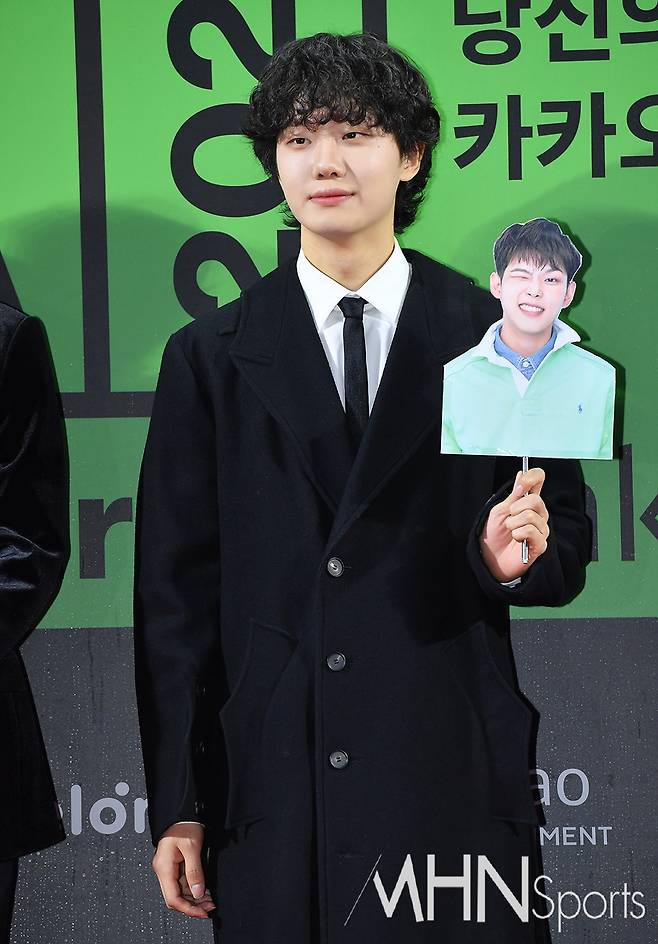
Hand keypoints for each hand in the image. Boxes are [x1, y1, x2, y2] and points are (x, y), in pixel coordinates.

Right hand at [152, 823, 215, 918]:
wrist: (181, 811)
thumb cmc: (184, 824)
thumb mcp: (192, 848)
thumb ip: (194, 872)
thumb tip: (198, 892)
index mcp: (164, 867)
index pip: (173, 899)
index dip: (188, 909)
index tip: (203, 912)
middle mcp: (163, 869)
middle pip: (176, 897)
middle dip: (193, 904)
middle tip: (210, 906)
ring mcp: (167, 867)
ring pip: (179, 891)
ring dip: (194, 897)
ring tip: (209, 899)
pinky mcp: (173, 864)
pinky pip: (181, 882)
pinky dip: (193, 888)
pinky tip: (203, 890)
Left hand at [480, 467, 549, 581]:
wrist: (490, 559)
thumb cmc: (494, 535)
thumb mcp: (500, 512)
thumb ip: (513, 496)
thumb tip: (521, 475)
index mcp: (529, 503)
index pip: (539, 480)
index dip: (533, 477)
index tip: (522, 482)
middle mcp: (539, 514)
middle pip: (536, 500)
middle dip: (515, 509)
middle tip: (508, 519)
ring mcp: (542, 530)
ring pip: (531, 516)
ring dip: (513, 524)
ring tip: (510, 532)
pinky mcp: (541, 545)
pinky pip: (530, 531)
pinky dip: (517, 534)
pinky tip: (516, 540)